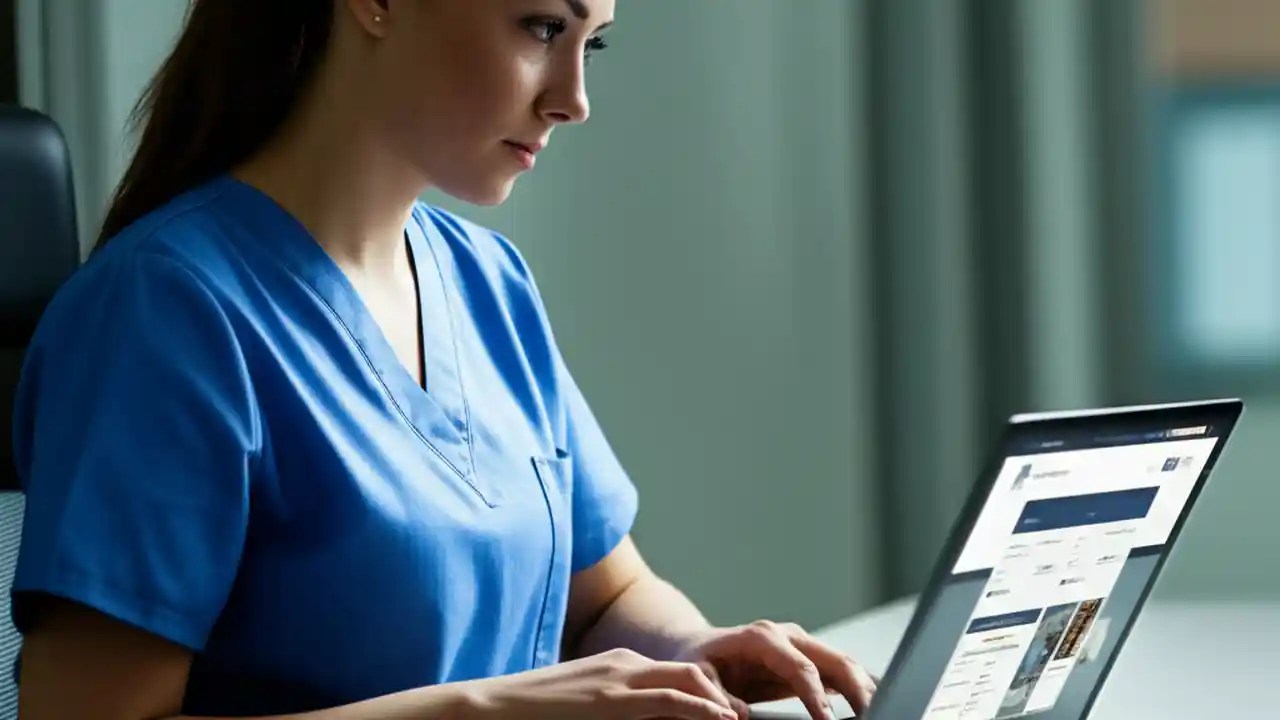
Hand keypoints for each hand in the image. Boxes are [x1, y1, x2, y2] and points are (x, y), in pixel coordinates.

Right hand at [464, 647, 739, 719]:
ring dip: (719, 702)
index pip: (678, 675)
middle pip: (693, 672)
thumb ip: (618, 711)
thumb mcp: (586, 707)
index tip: (731, 714)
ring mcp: (618, 678)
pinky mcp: (611, 699)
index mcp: (620, 666)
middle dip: (724, 694)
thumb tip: (645, 718)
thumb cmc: (535, 715)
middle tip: (746, 718)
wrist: (489, 707)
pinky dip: (701, 710)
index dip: (711, 692)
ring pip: (688, 681)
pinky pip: (669, 701)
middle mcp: (624, 665)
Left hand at [673, 620, 878, 719]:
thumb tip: (736, 715)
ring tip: (880, 712)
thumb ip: (715, 694)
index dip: (816, 695)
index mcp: (762, 637)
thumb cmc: (697, 661)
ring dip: (864, 687)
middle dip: (856, 688)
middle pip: (834, 659)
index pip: (800, 667)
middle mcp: (786, 635)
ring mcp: (800, 643)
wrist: (697, 646)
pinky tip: (871, 705)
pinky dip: (858, 686)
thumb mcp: (696, 675)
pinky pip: (839, 670)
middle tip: (873, 716)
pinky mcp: (807, 656)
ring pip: (843, 662)